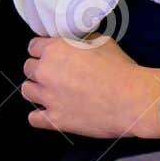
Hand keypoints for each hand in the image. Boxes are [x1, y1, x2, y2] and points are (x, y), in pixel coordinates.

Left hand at [22, 35, 159, 138]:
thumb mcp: (102, 42)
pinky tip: (49, 112)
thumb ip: (83, 41)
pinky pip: (33, 118)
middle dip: (39, 69)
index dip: (42, 50)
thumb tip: (79, 42)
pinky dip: (39, 116)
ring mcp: (48, 97)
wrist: (133, 99)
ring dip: (37, 90)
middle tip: (54, 74)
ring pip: (27, 91)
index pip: (33, 47)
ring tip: (50, 92)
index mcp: (55, 50)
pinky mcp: (55, 119)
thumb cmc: (121, 70)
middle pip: (28, 68)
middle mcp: (46, 72)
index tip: (49, 55)